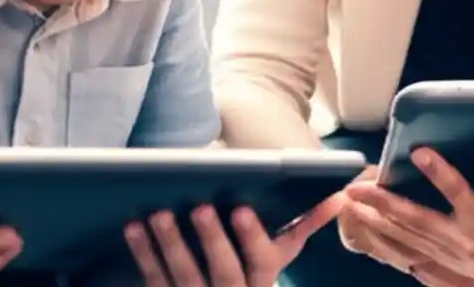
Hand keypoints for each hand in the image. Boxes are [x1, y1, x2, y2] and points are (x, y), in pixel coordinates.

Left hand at [125, 197, 341, 286]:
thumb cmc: (254, 276)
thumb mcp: (282, 255)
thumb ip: (306, 225)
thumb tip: (338, 196)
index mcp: (263, 284)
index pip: (262, 263)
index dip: (252, 238)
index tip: (242, 209)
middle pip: (224, 272)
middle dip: (212, 240)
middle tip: (200, 206)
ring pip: (185, 278)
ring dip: (170, 245)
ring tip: (158, 214)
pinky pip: (156, 281)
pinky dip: (144, 255)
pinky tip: (135, 229)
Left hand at [346, 148, 473, 286]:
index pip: (456, 191)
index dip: (437, 171)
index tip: (418, 151)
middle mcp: (462, 242)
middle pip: (417, 220)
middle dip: (383, 204)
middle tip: (356, 190)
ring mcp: (453, 260)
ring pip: (408, 241)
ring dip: (378, 225)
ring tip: (353, 210)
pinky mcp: (450, 271)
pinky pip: (414, 260)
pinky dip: (391, 250)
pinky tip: (372, 240)